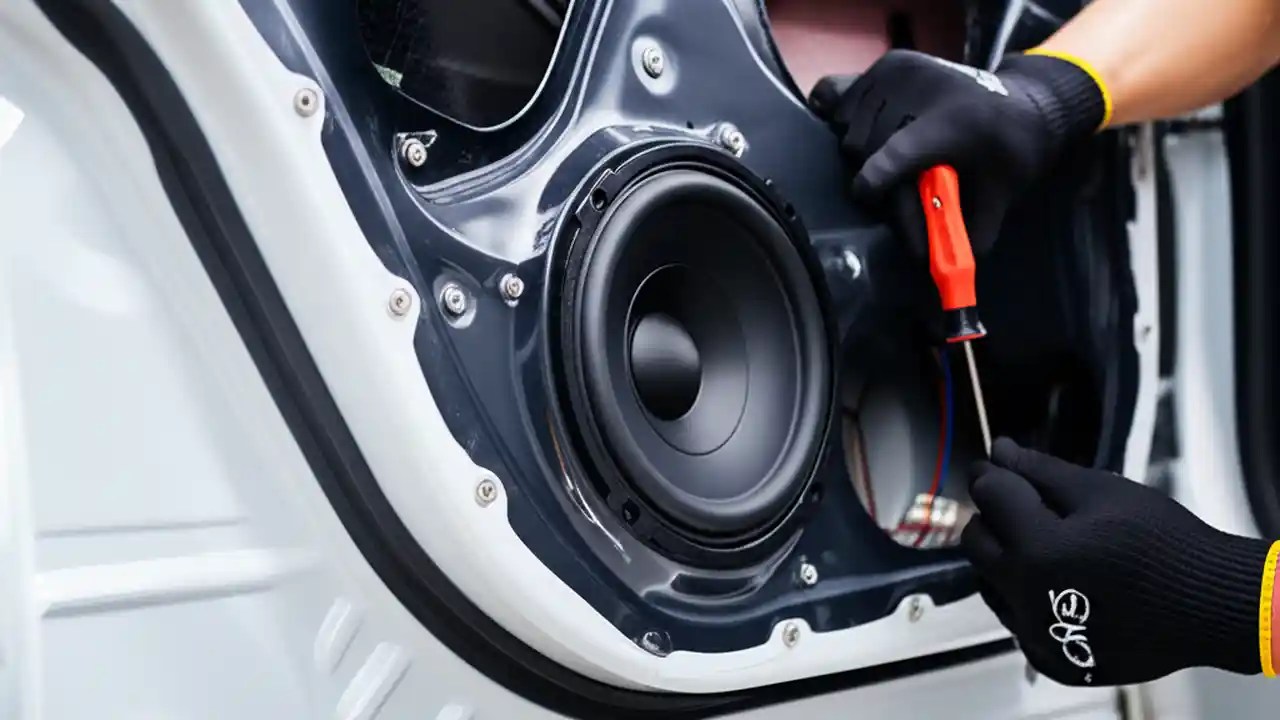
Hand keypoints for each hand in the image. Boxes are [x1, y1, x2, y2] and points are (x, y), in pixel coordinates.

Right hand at [809, 50, 1105, 255]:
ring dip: (861, 155)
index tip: (870, 201)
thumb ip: (969, 235)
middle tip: (907, 200)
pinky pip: (831, 94)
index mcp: (954, 123)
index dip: (876, 182)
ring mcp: (896, 74)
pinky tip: (861, 131)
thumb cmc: (1012, 154)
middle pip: (867, 152)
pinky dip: (837, 115)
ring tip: (892, 164)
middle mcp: (919, 91)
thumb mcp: (1000, 197)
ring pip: (847, 133)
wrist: (1027, 103)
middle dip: (882, 186)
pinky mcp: (883, 66)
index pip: (899, 154)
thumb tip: (940, 275)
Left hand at [963, 438, 1272, 685]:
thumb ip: (1041, 472)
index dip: (992, 474)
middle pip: (976, 542)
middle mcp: (1027, 597)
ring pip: (989, 582)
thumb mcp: (1102, 492)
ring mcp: (1037, 634)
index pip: (988, 496)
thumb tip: (999, 450)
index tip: (998, 466)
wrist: (1209, 605)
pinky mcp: (1050, 658)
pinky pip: (1014, 619)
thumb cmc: (1162, 543)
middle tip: (1025, 506)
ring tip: (1051, 546)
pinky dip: (1025, 597)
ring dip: (1005, 558)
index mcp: (1039, 550)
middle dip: (994, 517)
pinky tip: (1060, 583)